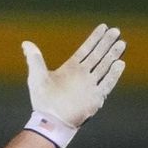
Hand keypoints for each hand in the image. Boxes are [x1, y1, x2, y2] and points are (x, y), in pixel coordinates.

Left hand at [21, 23, 125, 147]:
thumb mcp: (36, 77)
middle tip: (116, 31)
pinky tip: (120, 63)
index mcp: (71, 68)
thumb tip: (25, 43)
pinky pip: (107, 83)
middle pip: (98, 55)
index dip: (95, 38)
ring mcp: (90, 85)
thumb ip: (34, 59)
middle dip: (107, 43)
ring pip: (105, 67)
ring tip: (121, 43)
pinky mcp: (96, 97)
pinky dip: (113, 74)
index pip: (86, 49)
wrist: (51, 121)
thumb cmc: (42, 100)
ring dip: (113, 55)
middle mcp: (83, 75)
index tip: (104, 26)